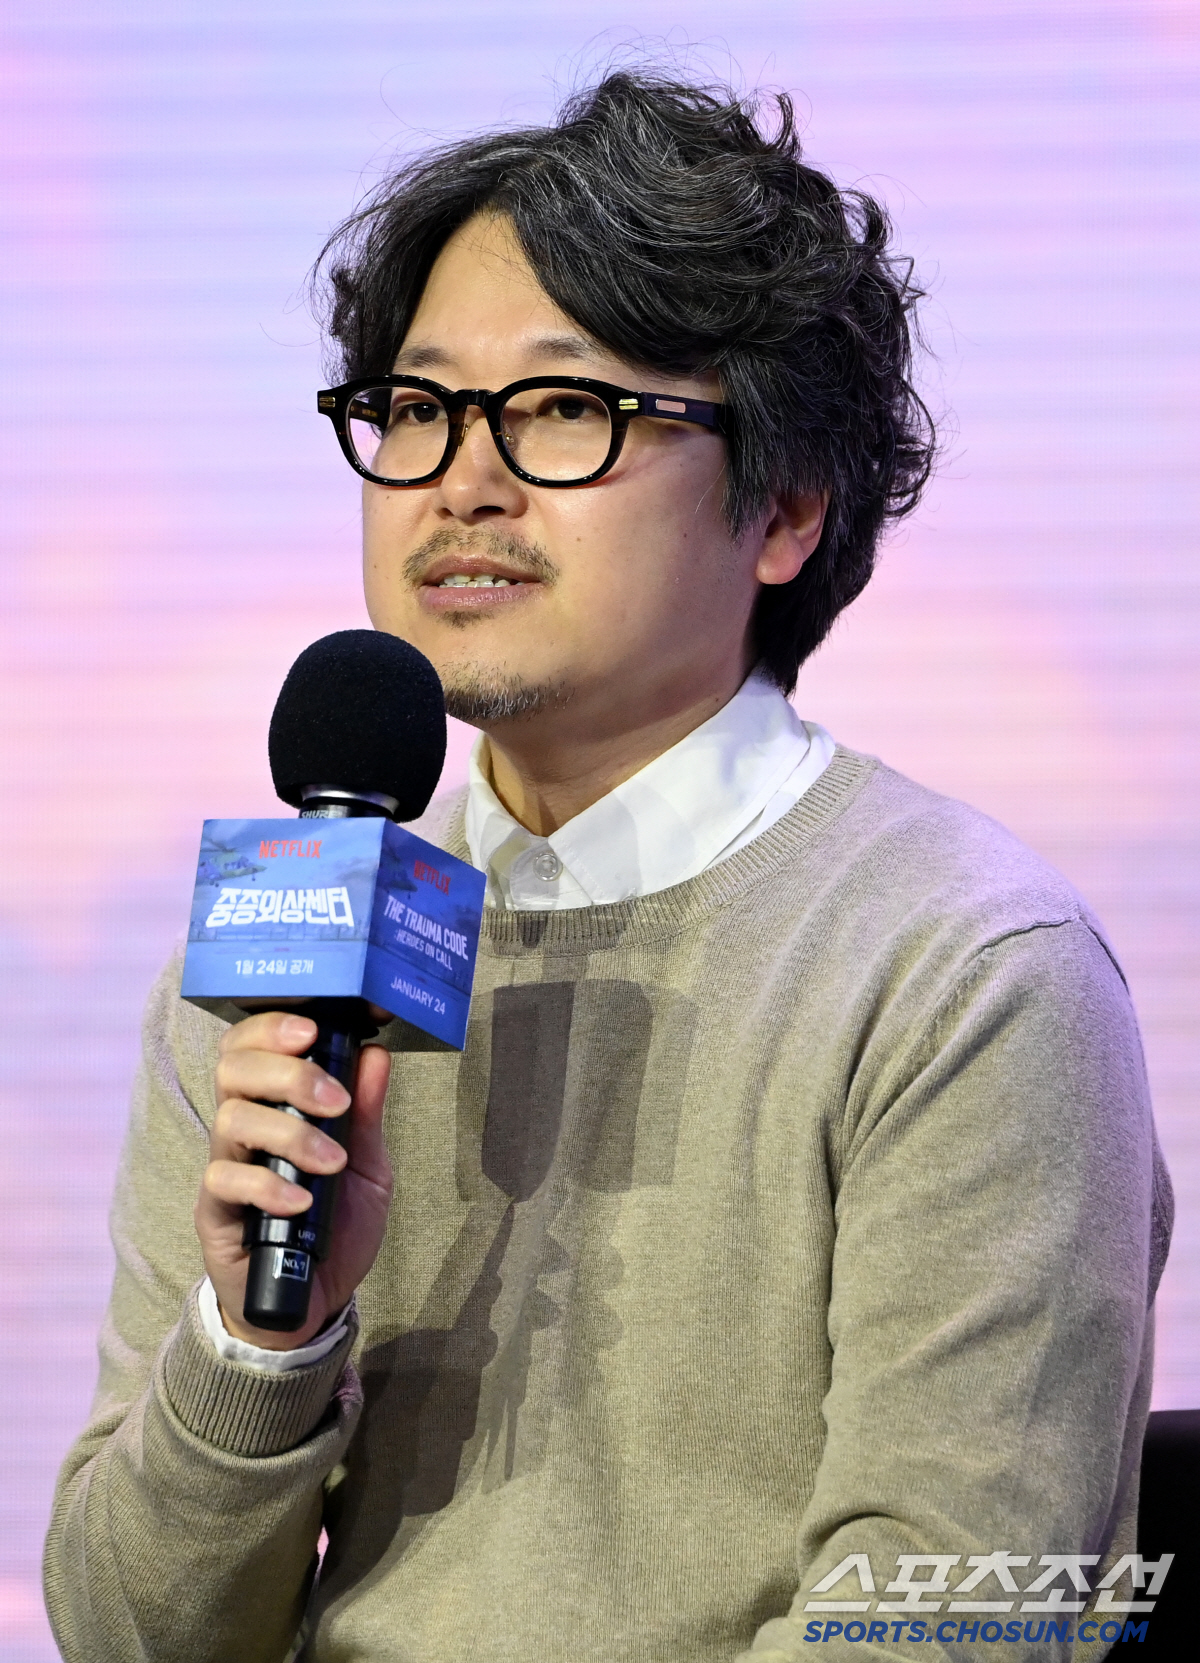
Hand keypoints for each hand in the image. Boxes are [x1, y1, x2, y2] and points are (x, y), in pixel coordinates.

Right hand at [196, 1012, 392, 1349]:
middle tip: (334, 1101)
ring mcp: (226, 1167)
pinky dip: (268, 1186)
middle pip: (234, 1069)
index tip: (311, 1030)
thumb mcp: (366, 1165)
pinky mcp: (215, 1212)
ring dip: (289, 1133)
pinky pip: (225, 1181)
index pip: (251, 1045)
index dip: (271, 1027)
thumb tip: (375, 1053)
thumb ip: (365, 1113)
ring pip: (232, 1120)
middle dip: (288, 1073)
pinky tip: (301, 1201)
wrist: (316, 1298)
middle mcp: (243, 1127)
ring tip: (330, 1162)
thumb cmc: (336, 1223)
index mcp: (274, 1103)